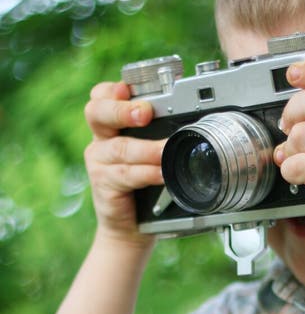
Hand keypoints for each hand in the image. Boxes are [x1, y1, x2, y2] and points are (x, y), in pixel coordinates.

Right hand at [84, 80, 164, 244]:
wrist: (130, 226)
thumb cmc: (144, 184)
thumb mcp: (150, 153)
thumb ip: (161, 134)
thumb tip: (196, 120)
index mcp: (111, 125)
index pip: (102, 97)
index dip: (112, 90)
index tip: (127, 88)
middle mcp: (101, 140)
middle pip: (98, 114)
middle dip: (121, 110)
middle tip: (144, 112)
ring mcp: (99, 162)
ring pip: (120, 148)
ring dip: (146, 148)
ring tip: (165, 150)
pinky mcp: (104, 184)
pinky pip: (125, 175)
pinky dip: (146, 173)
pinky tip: (161, 173)